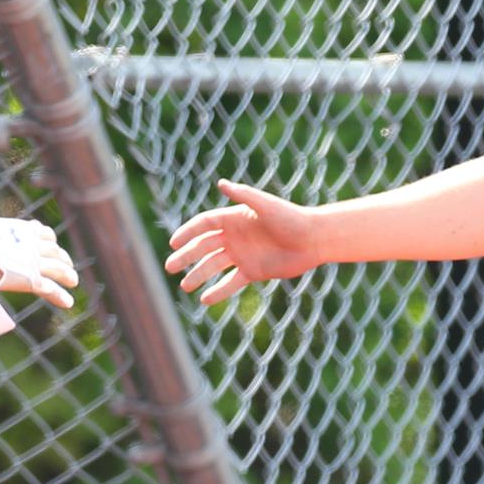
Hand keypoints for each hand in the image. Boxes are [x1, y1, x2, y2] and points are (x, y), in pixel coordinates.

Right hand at [0, 192, 79, 308]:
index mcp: (19, 229)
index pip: (42, 232)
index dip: (48, 239)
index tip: (51, 243)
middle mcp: (31, 243)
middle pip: (54, 251)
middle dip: (62, 257)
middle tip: (67, 265)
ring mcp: (32, 261)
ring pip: (57, 269)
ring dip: (67, 275)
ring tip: (73, 281)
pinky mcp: (29, 279)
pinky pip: (50, 289)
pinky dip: (60, 296)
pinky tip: (68, 302)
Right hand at [164, 180, 318, 305]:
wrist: (313, 240)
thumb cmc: (291, 218)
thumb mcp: (265, 205)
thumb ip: (243, 195)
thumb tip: (221, 183)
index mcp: (234, 218)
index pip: (203, 225)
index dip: (187, 233)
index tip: (173, 244)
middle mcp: (234, 236)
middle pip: (203, 247)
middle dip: (186, 256)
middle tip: (170, 267)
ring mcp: (242, 255)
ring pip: (213, 266)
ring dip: (198, 275)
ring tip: (185, 287)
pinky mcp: (252, 272)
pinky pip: (230, 283)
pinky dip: (218, 291)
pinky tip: (205, 299)